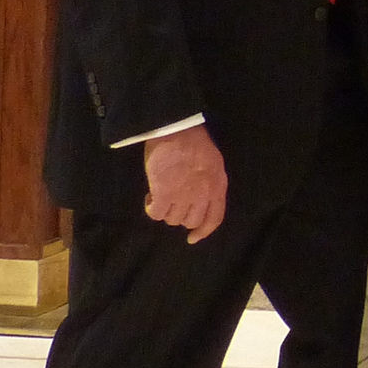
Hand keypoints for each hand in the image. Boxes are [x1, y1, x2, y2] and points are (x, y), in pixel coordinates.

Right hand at [143, 123, 227, 243]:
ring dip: (165, 211)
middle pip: (190, 221)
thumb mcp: (213, 164)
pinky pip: (156, 213)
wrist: (177, 130)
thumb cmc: (195, 142)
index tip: (192, 238)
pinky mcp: (164, 193)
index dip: (203, 231)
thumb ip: (210, 183)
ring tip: (160, 197)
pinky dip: (151, 209)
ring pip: (172, 219)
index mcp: (217, 187)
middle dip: (180, 216)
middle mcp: (203, 195)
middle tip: (172, 204)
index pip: (214, 219)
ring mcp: (183, 196)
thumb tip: (200, 197)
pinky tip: (150, 198)